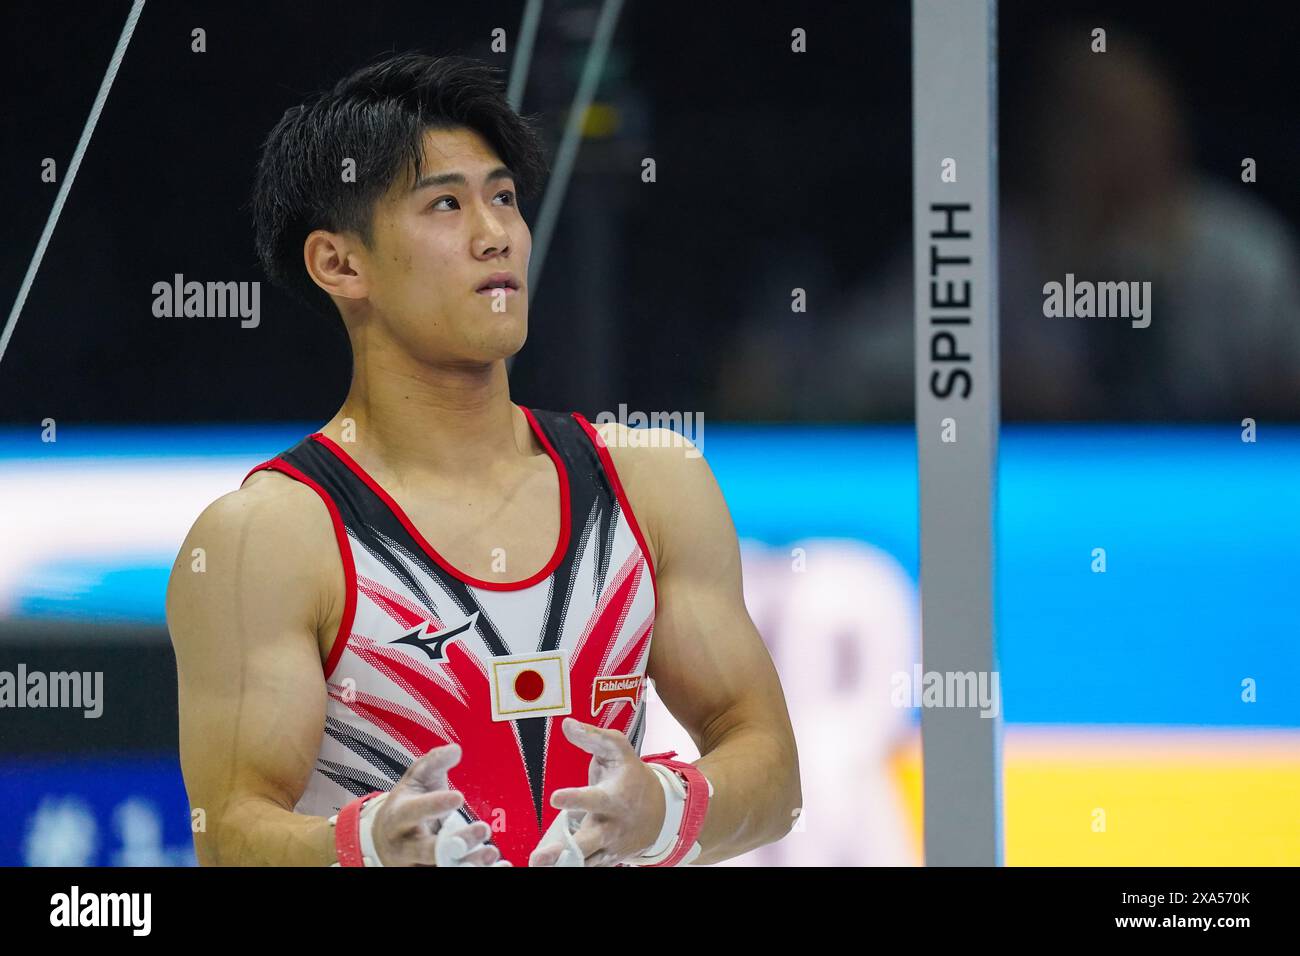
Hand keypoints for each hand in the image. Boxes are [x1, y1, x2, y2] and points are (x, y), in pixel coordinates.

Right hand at [371, 742, 501, 865]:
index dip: (435, 805)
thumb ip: (434, 762)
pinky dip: (473, 871)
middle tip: (484, 829)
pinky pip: (450, 874)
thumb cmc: (407, 803)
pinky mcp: (427, 872)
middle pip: (429, 849)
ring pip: (441, 868)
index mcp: (400, 816)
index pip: (415, 811)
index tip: (459, 797)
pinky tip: (495, 866)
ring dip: (468, 863)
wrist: (385, 839)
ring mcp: (416, 864)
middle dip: (457, 842)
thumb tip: (456, 749)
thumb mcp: (415, 779)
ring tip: (491, 853)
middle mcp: (405, 845)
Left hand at [529, 718, 665, 866]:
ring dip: (561, 864)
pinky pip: (588, 867)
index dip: (575, 799)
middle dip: (566, 850)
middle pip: (589, 842)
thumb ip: (593, 737)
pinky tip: (551, 868)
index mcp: (614, 797)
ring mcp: (609, 846)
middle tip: (542, 856)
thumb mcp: (618, 751)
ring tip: (538, 865)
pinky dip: (571, 868)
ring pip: (585, 861)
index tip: (555, 798)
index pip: (594, 798)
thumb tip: (567, 724)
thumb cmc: (631, 776)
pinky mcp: (607, 859)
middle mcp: (611, 825)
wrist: (661, 811)